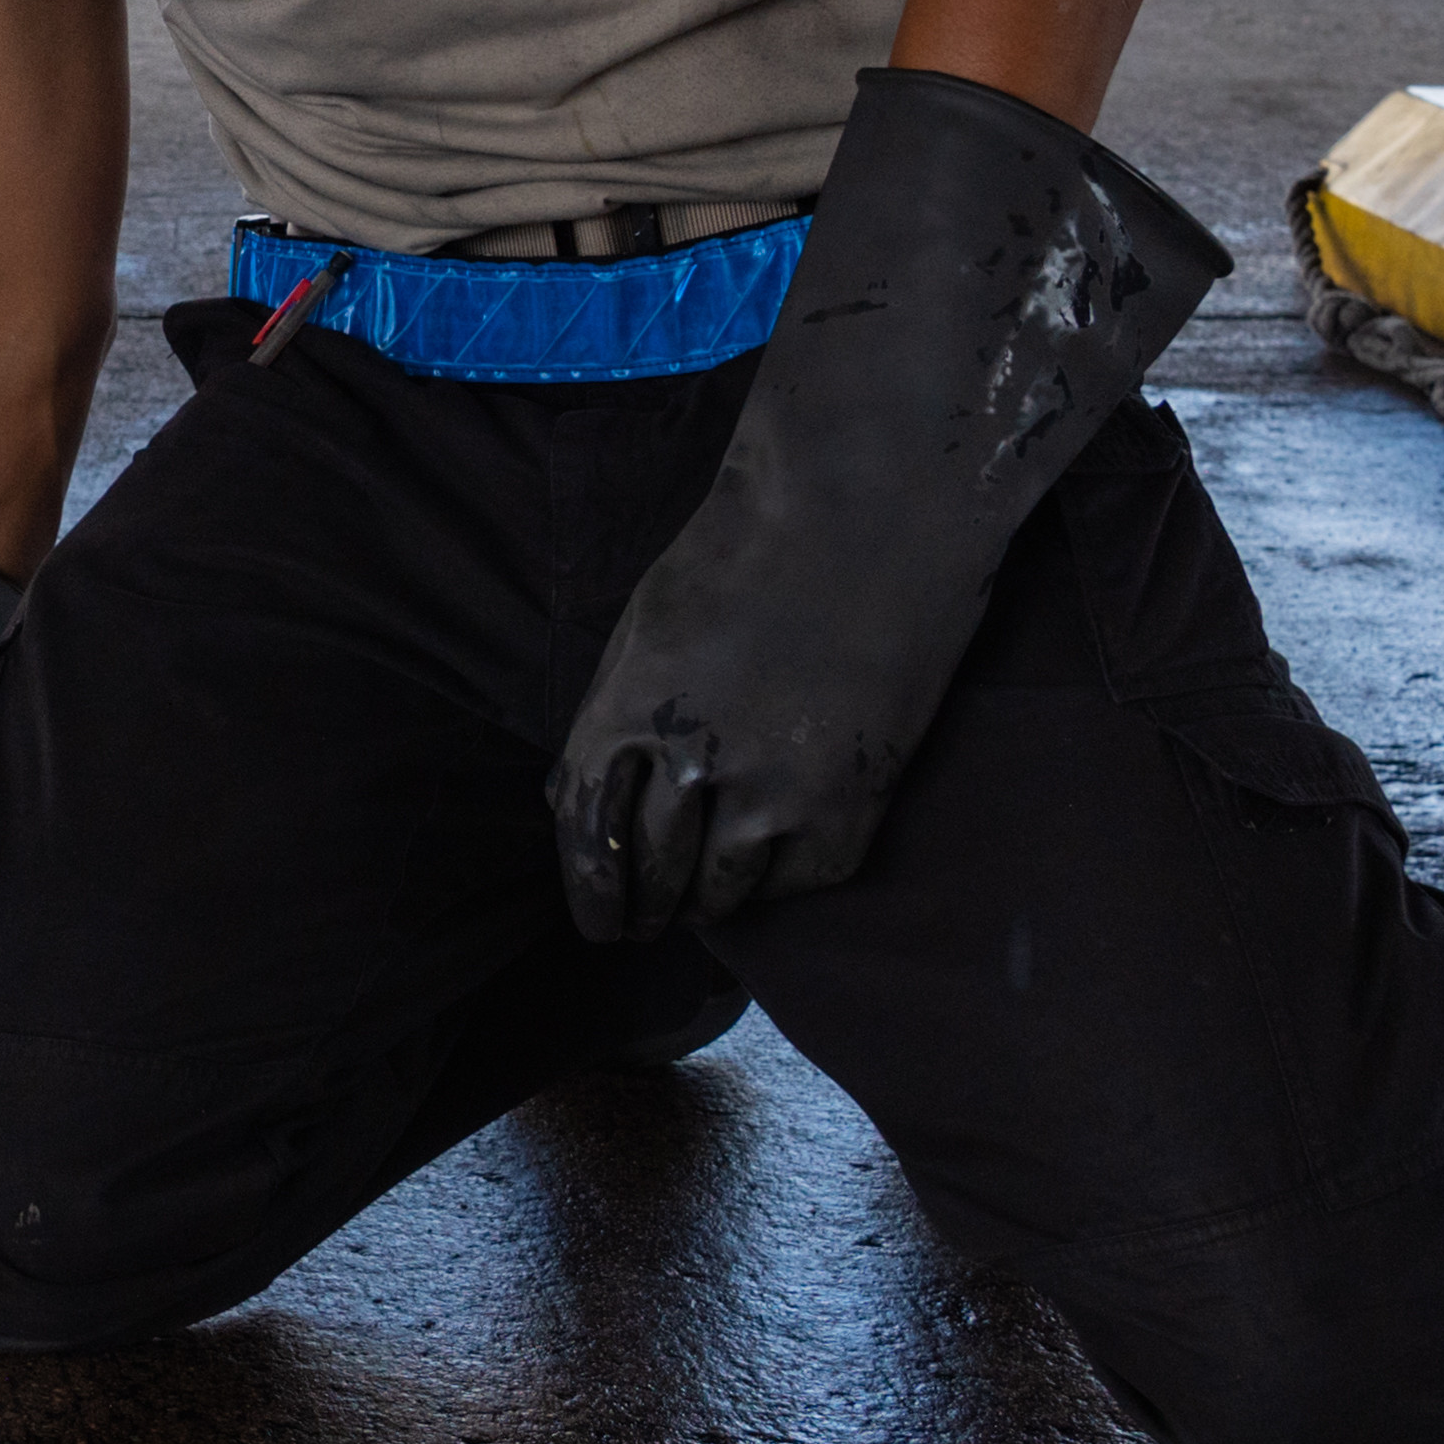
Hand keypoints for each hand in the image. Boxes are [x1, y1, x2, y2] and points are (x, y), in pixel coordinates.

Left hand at [553, 581, 935, 943]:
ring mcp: (779, 790)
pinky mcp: (850, 806)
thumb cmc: (746, 558)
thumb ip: (612, 716)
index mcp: (631, 710)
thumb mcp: (645, 628)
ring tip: (697, 904)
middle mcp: (698, 762)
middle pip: (653, 873)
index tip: (598, 921)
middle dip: (642, 909)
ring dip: (704, 904)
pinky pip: (797, 881)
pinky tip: (765, 869)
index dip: (589, 890)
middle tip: (642, 924)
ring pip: (724, 891)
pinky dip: (775, 884)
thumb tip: (574, 797)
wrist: (869, 520)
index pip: (589, 834)